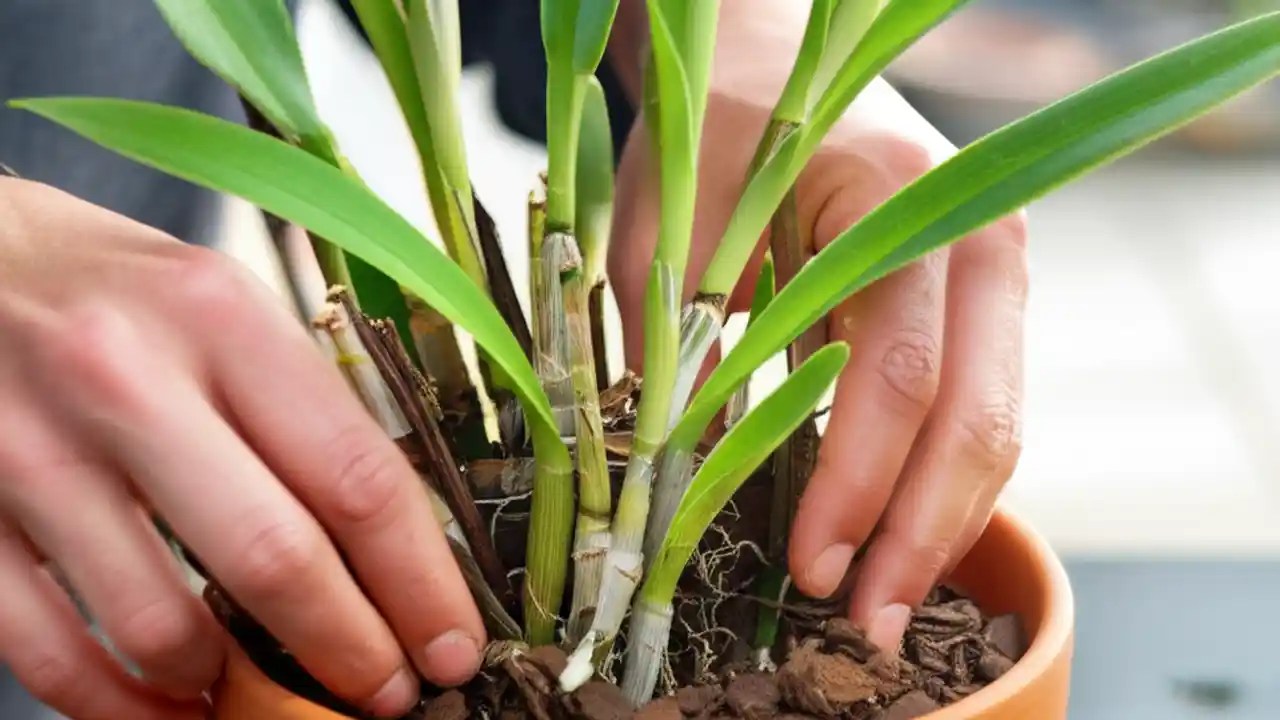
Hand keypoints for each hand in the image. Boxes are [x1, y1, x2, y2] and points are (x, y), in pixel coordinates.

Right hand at [0, 179, 483, 719]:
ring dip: (233, 688)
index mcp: (221, 318)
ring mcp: (32, 450)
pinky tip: (167, 706)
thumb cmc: (116, 289)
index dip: (421, 581)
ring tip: (271, 693)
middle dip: (352, 650)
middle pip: (276, 558)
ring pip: (161, 625)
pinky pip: (48, 650)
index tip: (452, 644)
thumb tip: (392, 544)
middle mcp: (126, 378)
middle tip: (387, 693)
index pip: (356, 475)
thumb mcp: (223, 307)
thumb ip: (299, 411)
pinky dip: (119, 703)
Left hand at [608, 4, 1026, 650]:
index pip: (895, 369)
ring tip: (884, 602)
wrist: (769, 64)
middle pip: (977, 415)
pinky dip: (945, 482)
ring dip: (943, 522)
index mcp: (899, 199)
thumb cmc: (713, 136)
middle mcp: (975, 236)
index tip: (808, 564)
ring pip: (997, 424)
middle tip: (869, 624)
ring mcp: (995, 271)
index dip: (855, 482)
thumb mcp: (673, 231)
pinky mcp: (982, 305)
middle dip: (921, 532)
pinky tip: (901, 537)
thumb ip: (682, 346)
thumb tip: (685, 486)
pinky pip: (983, 409)